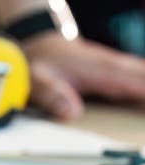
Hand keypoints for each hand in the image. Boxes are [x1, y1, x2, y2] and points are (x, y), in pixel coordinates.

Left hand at [25, 32, 144, 120]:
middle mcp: (113, 66)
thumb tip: (73, 114)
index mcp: (99, 71)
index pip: (134, 83)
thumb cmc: (37, 64)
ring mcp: (116, 67)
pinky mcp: (115, 70)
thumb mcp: (36, 80)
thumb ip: (51, 96)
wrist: (37, 45)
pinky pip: (139, 77)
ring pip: (144, 75)